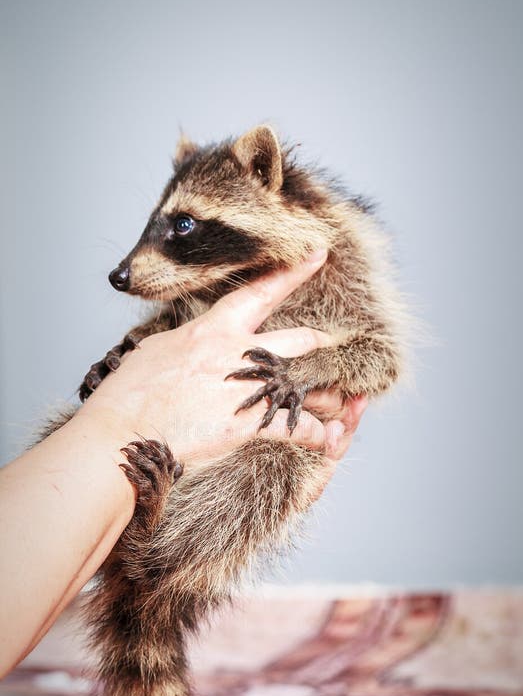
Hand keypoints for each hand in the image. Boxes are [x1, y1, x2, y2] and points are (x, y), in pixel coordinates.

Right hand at [77, 249, 365, 468]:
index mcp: (213, 330)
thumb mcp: (155, 350)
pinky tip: (327, 439)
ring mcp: (247, 387)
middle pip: (298, 339)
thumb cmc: (129, 393)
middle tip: (339, 341)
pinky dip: (316, 434)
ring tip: (342, 400)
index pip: (260, 292)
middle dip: (323, 340)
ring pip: (304, 382)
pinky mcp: (249, 423)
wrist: (124, 429)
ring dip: (325, 392)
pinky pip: (296, 426)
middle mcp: (237, 353)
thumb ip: (182, 342)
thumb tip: (187, 341)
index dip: (292, 274)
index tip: (317, 256)